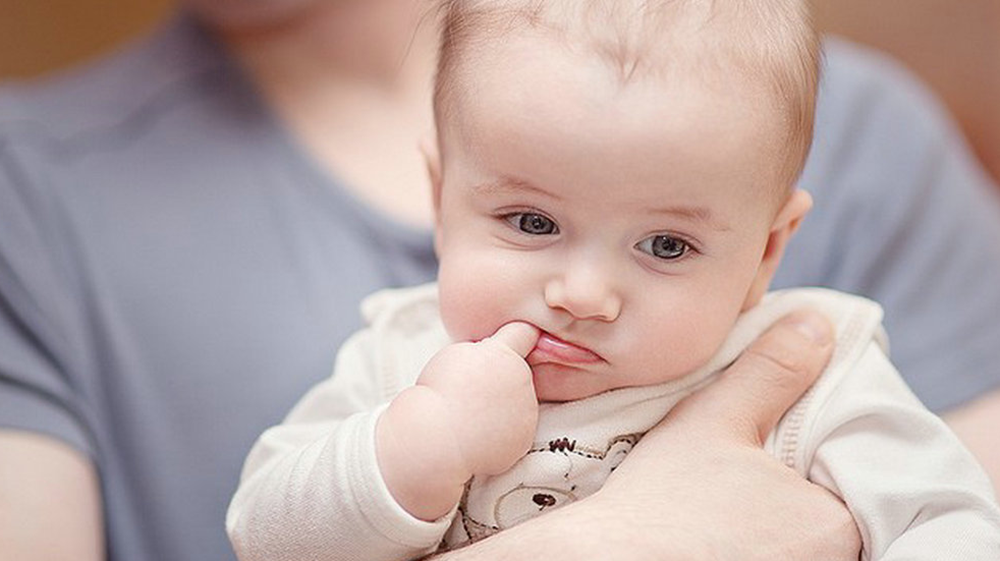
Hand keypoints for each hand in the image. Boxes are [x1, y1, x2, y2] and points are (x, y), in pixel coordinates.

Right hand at [416, 321, 540, 475]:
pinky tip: (478, 433)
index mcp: (507, 357)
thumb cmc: (439, 393)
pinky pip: (513, 430)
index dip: (520, 334)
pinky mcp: (523, 440)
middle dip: (501, 379)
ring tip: (472, 414)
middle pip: (518, 374)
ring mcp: (527, 414)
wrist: (436, 439)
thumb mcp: (458, 355)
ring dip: (501, 406)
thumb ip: (487, 349)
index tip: (523, 334)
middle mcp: (524, 383)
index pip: (526, 334)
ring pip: (517, 403)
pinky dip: (499, 432)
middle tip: (471, 392)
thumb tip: (503, 348)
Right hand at [433, 310, 860, 559]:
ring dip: (777, 507)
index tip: (781, 427)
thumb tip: (817, 324)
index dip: (819, 440)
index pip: (852, 467)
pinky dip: (756, 536)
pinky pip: (774, 551)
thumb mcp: (715, 420)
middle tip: (751, 455)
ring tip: (733, 487)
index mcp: (836, 525)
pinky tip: (720, 522)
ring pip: (800, 534)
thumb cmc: (660, 502)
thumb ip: (771, 370)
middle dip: (799, 475)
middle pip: (829, 505)